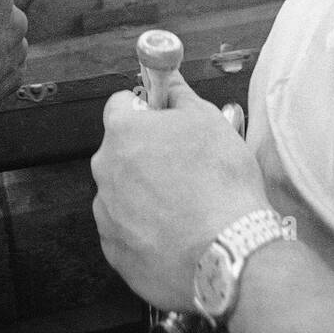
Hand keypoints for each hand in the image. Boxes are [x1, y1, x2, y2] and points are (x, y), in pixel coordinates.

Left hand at [91, 76, 267, 308]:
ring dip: (144, 194)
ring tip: (185, 206)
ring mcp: (107, 214)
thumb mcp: (209, 120)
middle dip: (146, 154)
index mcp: (123, 132)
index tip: (165, 121)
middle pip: (120, 151)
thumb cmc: (220, 184)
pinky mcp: (115, 251)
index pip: (121, 105)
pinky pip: (126, 231)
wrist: (228, 252)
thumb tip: (169, 80)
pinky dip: (145, 230)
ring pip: (122, 192)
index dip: (146, 110)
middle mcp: (105, 170)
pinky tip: (176, 234)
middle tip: (183, 167)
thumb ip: (179, 94)